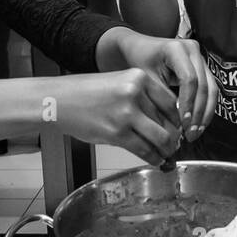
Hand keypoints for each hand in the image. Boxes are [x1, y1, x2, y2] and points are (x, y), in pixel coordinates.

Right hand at [50, 69, 183, 164]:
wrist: (58, 100)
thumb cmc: (86, 94)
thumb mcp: (119, 84)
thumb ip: (142, 99)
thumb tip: (165, 123)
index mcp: (138, 77)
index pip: (171, 102)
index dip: (178, 119)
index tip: (178, 128)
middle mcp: (135, 93)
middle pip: (168, 121)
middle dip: (174, 137)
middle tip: (174, 145)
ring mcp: (126, 113)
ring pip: (161, 137)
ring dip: (167, 150)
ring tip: (166, 155)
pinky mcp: (116, 133)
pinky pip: (144, 150)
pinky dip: (153, 158)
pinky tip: (154, 159)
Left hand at [105, 31, 217, 139]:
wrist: (137, 49)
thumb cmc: (138, 62)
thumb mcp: (147, 80)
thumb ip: (162, 99)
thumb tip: (178, 124)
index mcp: (176, 49)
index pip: (189, 79)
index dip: (188, 103)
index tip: (183, 123)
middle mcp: (192, 50)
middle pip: (203, 85)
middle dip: (199, 112)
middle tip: (191, 133)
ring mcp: (200, 57)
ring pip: (211, 88)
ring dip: (205, 113)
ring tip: (196, 132)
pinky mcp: (202, 67)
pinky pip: (209, 89)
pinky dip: (205, 108)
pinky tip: (199, 124)